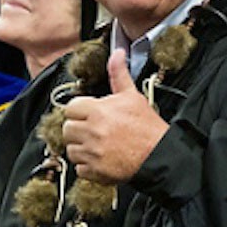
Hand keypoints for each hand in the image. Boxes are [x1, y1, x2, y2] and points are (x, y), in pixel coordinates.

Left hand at [62, 49, 167, 183]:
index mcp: (98, 111)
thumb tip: (117, 54)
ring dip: (81, 149)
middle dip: (77, 130)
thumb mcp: (133, 96)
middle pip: (66, 129)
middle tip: (93, 131)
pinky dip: (87, 167)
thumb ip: (118, 74)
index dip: (79, 111)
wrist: (159, 155)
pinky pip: (79, 169)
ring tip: (97, 146)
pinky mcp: (95, 171)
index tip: (89, 115)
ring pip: (70, 150)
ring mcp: (92, 153)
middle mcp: (92, 131)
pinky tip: (100, 160)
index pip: (70, 108)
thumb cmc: (148, 128)